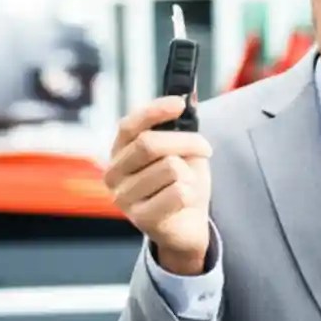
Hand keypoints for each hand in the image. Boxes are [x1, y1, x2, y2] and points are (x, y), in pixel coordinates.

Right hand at [104, 96, 213, 274]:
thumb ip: (180, 126)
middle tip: (206, 148)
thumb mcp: (181, 151)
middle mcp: (113, 174)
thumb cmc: (181, 184)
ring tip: (187, 183)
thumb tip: (188, 93)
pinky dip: (191, 193)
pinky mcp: (141, 219)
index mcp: (118, 152)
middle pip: (149, 144)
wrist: (186, 228)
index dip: (154, 111)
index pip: (129, 125)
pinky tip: (185, 201)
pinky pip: (178, 193)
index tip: (179, 103)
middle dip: (186, 141)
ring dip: (190, 173)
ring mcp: (124, 198)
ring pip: (169, 168)